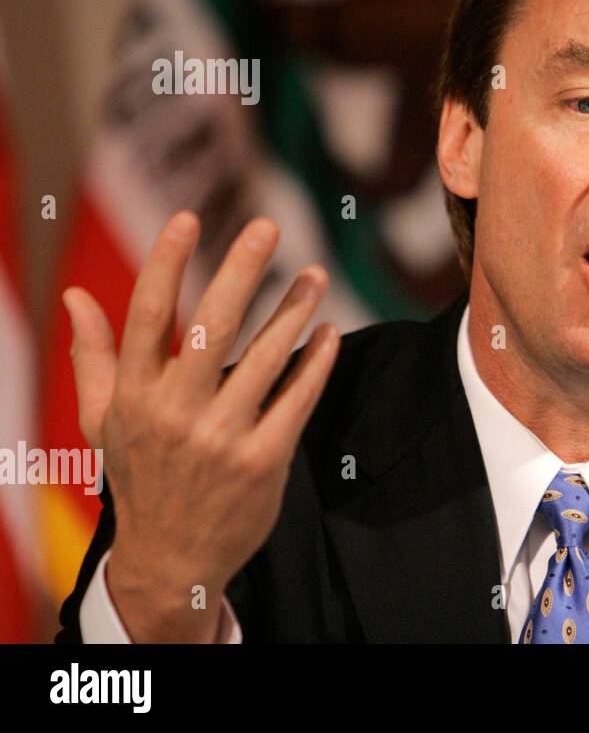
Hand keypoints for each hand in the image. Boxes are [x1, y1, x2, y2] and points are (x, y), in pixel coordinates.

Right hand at [63, 211, 339, 640]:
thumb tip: (74, 295)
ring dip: (293, 310)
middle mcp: (174, 413)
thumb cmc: (141, 474)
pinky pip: (297, 399)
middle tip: (269, 226)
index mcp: (133, 396)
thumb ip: (94, 356)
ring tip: (314, 275)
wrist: (172, 558)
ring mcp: (220, 438)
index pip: (148, 316)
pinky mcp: (263, 461)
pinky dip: (315, 361)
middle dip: (241, 270)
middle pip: (211, 326)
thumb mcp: (103, 420)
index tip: (187, 218)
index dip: (166, 263)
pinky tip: (327, 332)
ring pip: (264, 358)